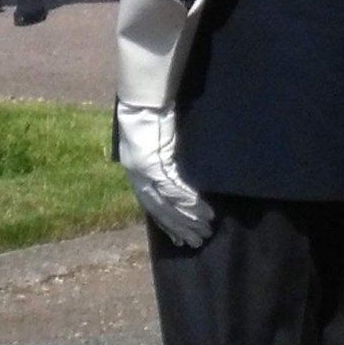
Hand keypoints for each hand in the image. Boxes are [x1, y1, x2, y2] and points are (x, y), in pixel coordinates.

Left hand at [115, 100, 213, 246]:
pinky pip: (177, 191)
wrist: (142, 102)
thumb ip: (163, 160)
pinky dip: (192, 203)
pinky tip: (205, 213)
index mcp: (136, 173)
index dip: (166, 223)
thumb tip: (176, 172)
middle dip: (180, 227)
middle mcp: (139, 178)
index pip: (152, 206)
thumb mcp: (154, 142)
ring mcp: (146, 174)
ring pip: (170, 205)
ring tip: (206, 231)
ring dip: (190, 219)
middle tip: (197, 242)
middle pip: (161, 210)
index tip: (178, 238)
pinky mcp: (156, 167)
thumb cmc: (149, 115)